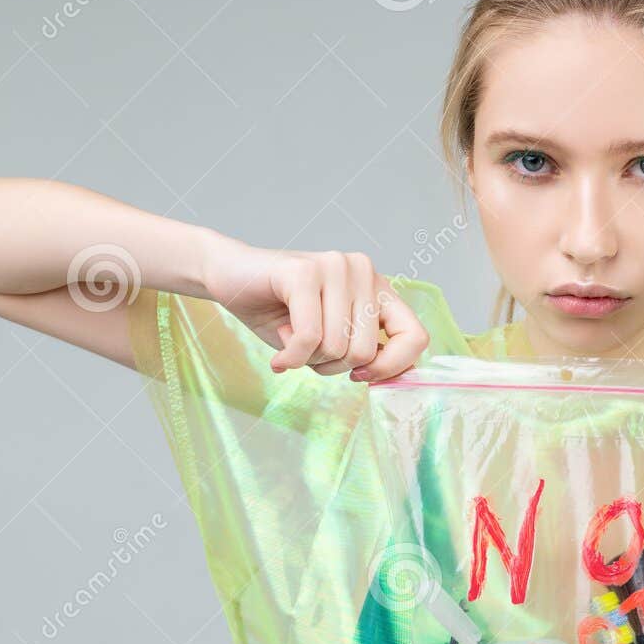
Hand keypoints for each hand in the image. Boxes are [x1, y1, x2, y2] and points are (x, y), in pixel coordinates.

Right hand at [201, 238, 428, 381]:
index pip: (415, 337)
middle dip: (332, 366)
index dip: (391, 368)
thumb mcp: (332, 339)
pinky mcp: (303, 271)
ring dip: (307, 360)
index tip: (360, 376)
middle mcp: (362, 270)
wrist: (228, 278)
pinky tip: (280, 355)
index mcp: (377, 287)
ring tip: (291, 342)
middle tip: (308, 352)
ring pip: (336, 347)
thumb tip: (402, 378)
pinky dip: (291, 357)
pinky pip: (309, 337)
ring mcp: (334, 266)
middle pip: (366, 352)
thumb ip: (369, 352)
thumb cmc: (281, 313)